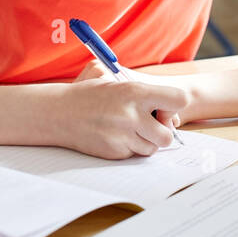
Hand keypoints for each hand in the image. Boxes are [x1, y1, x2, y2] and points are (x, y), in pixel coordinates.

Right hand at [62, 68, 190, 158]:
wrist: (58, 113)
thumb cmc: (89, 95)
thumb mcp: (117, 82)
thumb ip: (146, 93)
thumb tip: (172, 109)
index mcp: (136, 92)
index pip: (179, 100)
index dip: (174, 106)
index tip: (162, 107)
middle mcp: (132, 115)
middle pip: (167, 135)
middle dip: (161, 132)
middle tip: (149, 125)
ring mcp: (123, 136)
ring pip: (152, 148)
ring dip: (145, 142)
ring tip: (129, 129)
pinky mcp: (114, 151)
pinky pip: (133, 154)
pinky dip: (129, 148)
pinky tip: (115, 136)